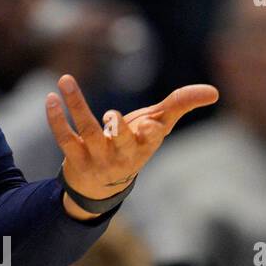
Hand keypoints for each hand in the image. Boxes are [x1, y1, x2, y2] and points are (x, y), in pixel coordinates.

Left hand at [44, 73, 219, 219]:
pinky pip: (64, 138)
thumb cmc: (134, 144)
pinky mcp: (74, 156)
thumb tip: (214, 91)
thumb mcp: (157, 125)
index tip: (152, 125)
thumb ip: (181, 104)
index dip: (151, 133)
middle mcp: (121, 154)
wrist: (100, 185)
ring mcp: (96, 157)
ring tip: (66, 80)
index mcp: (144, 146)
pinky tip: (51, 98)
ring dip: (76, 105)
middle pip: (120, 142)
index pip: (151, 140)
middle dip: (118, 128)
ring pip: (87, 131)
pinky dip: (57, 118)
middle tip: (113, 114)